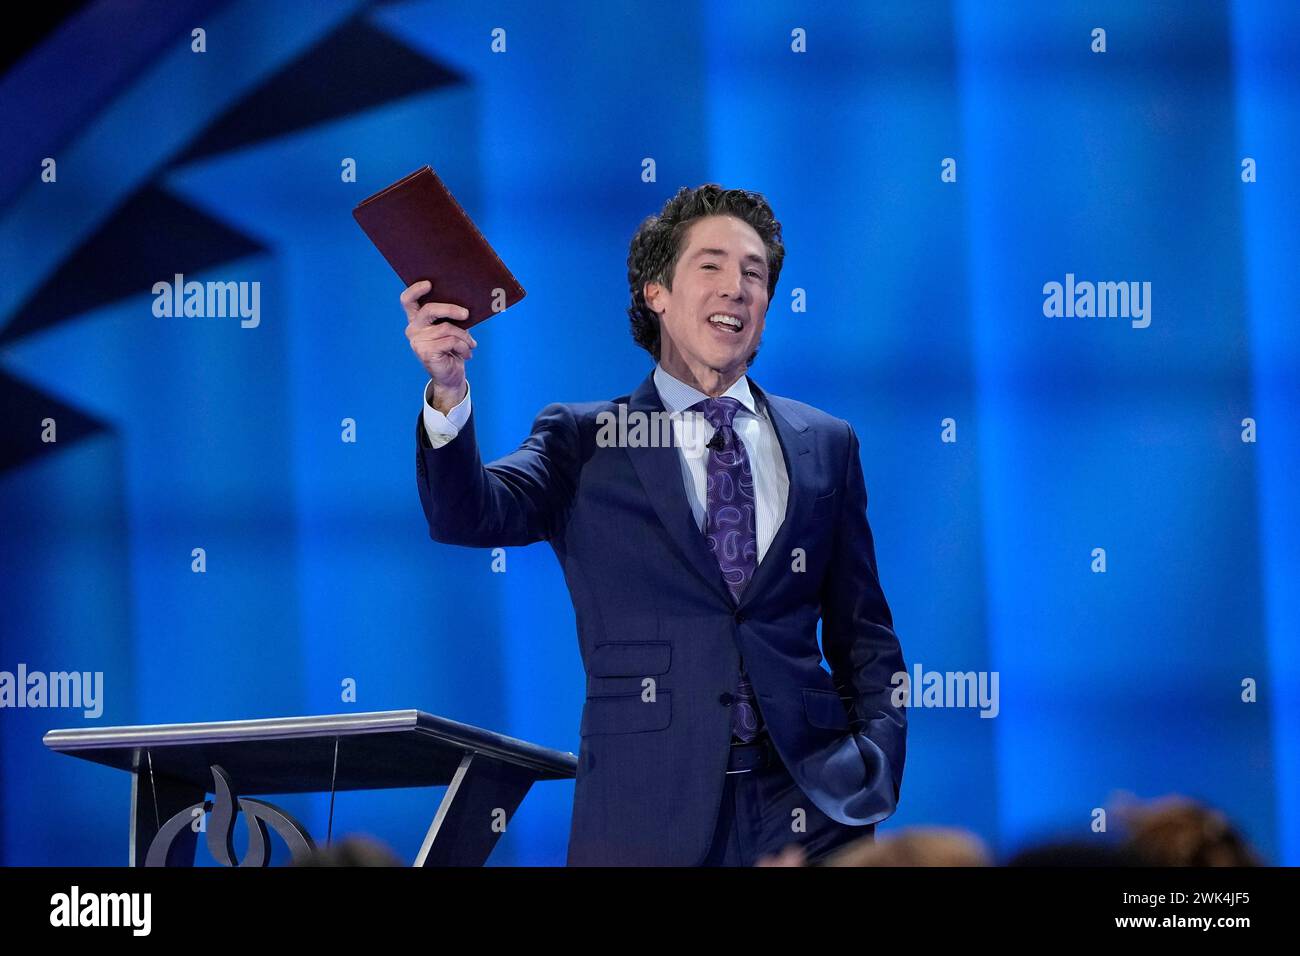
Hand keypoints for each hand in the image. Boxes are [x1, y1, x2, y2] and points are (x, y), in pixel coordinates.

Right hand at [402, 280, 474, 411]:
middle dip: (450, 309)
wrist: (451, 375)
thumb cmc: (453, 348)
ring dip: (464, 336)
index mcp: (417, 319)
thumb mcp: (452, 328)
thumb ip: (452, 315)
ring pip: (446, 328)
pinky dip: (463, 346)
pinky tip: (467, 353)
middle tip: (466, 313)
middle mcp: (413, 328)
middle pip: (429, 310)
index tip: (429, 284)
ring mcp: (417, 341)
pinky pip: (450, 341)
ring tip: (471, 344)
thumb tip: (466, 303)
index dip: (415, 290)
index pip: (408, 300)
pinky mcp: (425, 353)